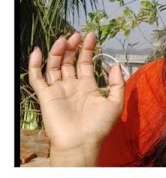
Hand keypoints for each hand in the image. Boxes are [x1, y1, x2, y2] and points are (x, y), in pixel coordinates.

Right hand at [28, 32, 123, 166]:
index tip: (92, 36)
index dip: (88, 49)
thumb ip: (118, 84)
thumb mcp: (115, 103)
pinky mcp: (45, 95)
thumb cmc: (99, 126)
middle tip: (76, 35)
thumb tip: (116, 65)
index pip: (85, 62)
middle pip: (69, 61)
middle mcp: (72, 85)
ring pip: (54, 65)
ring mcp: (58, 89)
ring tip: (64, 40)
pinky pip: (37, 77)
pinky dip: (35, 64)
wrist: (81, 142)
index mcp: (88, 86)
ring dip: (58, 52)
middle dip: (73, 47)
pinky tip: (38, 51)